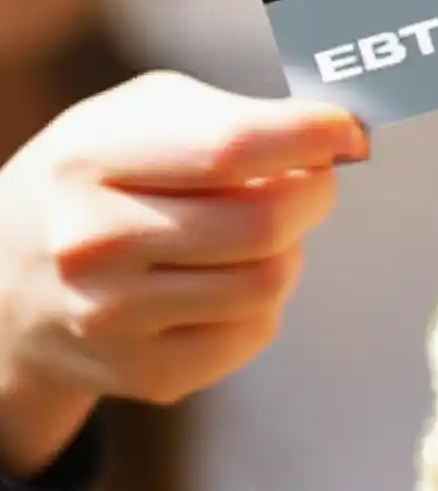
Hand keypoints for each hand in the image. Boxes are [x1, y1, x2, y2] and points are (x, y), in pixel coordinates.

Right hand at [0, 71, 368, 479]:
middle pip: (265, 222)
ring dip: (287, 248)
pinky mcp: (144, 374)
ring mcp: (113, 318)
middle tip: (310, 180)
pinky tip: (223, 279)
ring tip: (254, 232)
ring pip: (271, 280)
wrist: (9, 279)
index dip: (311, 136)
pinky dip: (263, 300)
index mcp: (91, 159)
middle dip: (313, 193)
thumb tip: (340, 136)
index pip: (229, 148)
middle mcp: (92, 242)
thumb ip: (235, 116)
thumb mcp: (141, 116)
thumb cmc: (104, 177)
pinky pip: (258, 331)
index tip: (349, 130)